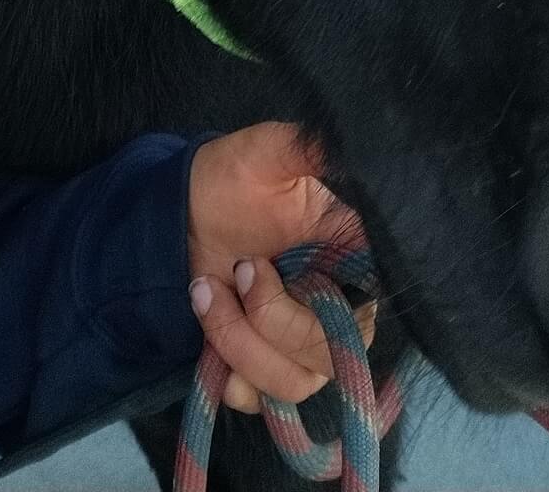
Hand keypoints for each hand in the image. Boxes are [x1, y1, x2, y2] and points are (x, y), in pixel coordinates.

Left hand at [186, 122, 375, 414]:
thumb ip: (314, 150)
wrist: (181, 206)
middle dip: (269, 318)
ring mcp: (302, 345)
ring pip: (291, 382)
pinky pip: (259, 400)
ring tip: (208, 289)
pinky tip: (211, 322)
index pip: (367, 315)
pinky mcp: (264, 366)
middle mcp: (338, 312)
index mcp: (355, 263)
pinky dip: (229, 372)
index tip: (266, 265)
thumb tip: (350, 147)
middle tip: (239, 267)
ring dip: (240, 340)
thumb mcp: (274, 151)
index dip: (326, 310)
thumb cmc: (236, 175)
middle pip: (328, 356)